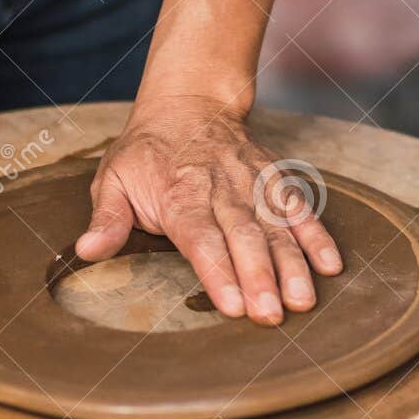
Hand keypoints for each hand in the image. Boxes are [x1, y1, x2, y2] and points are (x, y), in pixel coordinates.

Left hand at [75, 95, 341, 324]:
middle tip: (271, 315)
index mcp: (179, 193)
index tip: (232, 305)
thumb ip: (106, 218)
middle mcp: (221, 188)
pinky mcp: (275, 179)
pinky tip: (330, 265)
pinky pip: (299, 208)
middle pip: (243, 237)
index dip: (217, 271)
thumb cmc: (147, 152)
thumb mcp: (113, 178)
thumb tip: (87, 251)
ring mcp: (253, 183)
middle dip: (260, 277)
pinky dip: (316, 234)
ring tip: (303, 301)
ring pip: (276, 226)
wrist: (187, 102)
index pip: (200, 237)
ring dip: (292, 265)